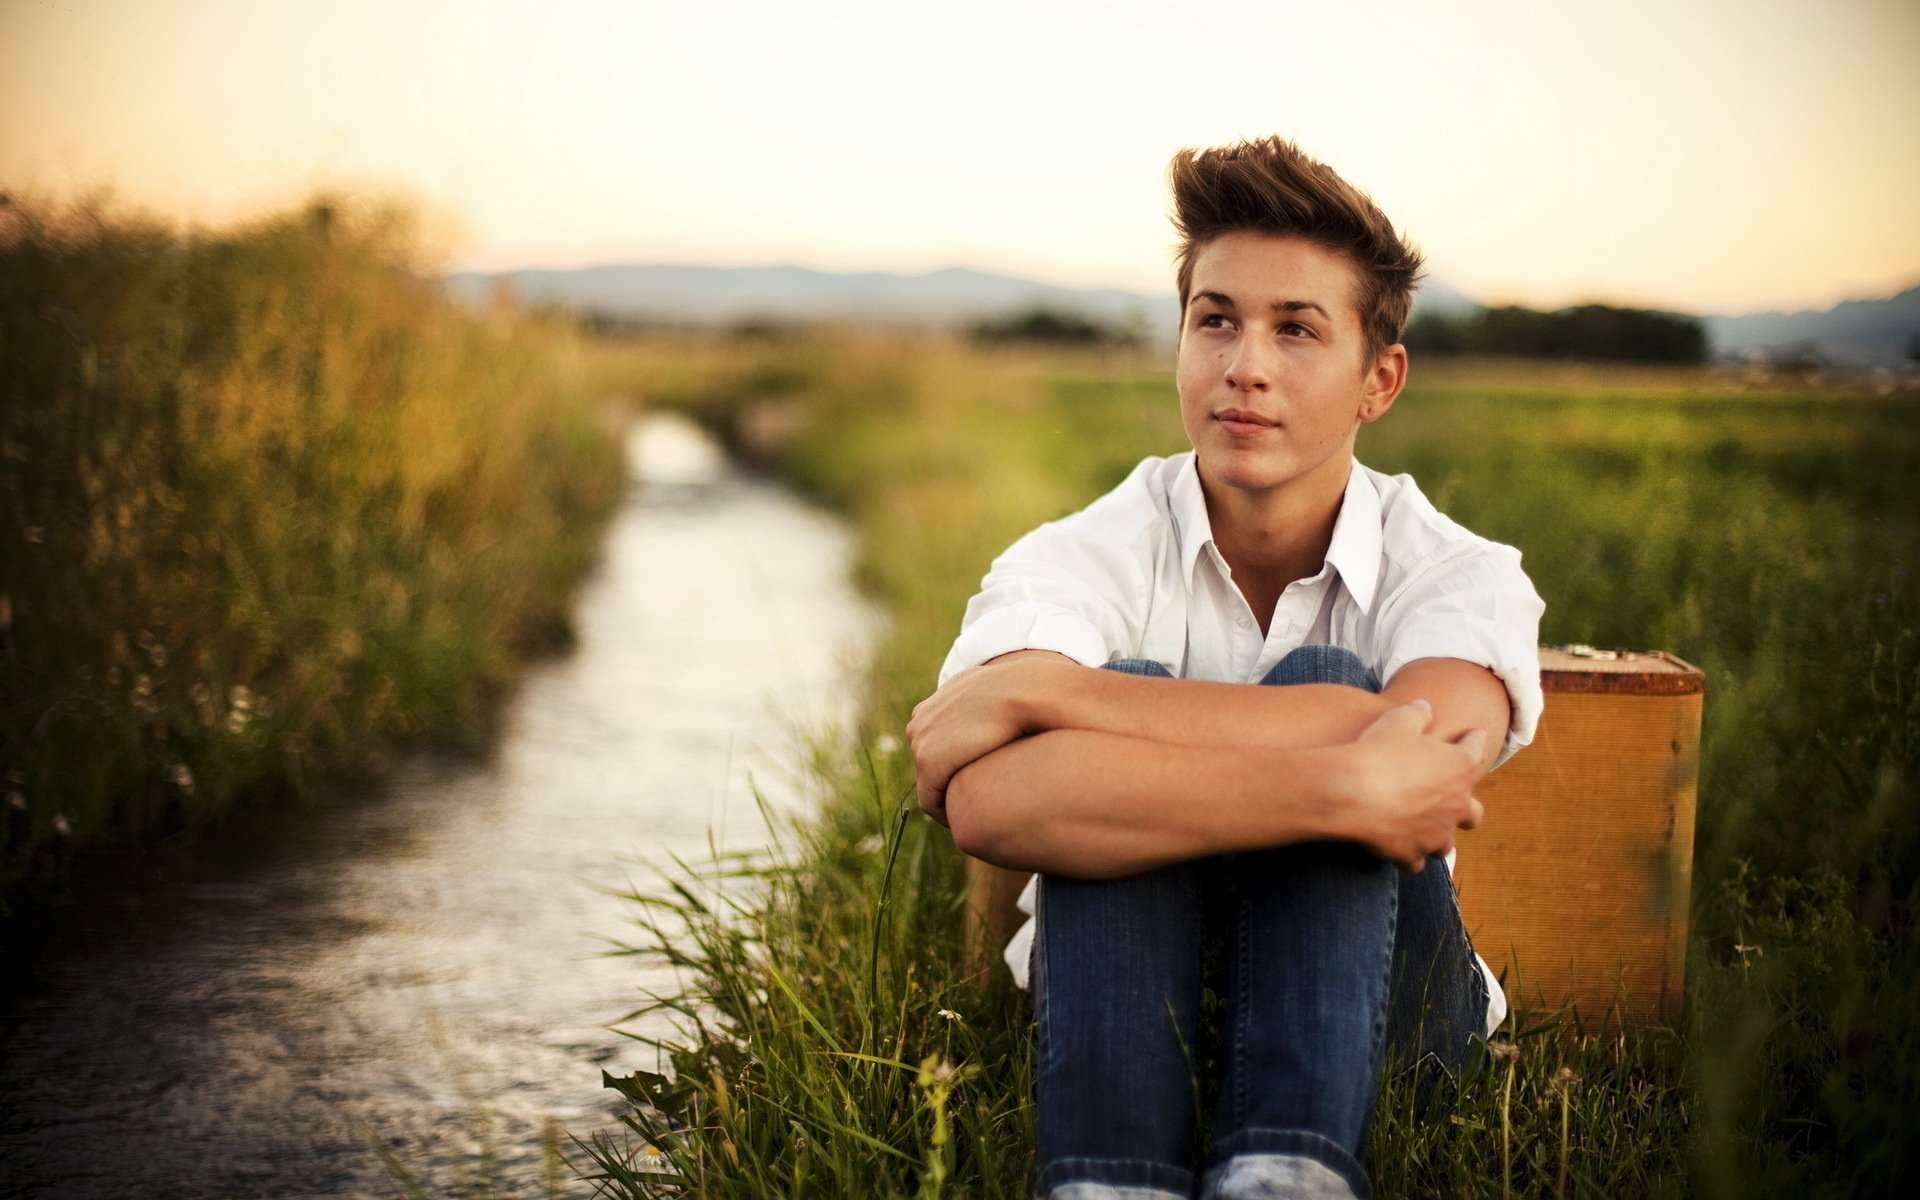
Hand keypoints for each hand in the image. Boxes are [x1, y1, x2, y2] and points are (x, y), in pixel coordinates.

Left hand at [907, 654, 1071, 824]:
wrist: (1025, 690)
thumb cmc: (1029, 696)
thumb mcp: (1009, 697)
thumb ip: (997, 710)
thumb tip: (1007, 725)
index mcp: (940, 700)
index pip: (939, 743)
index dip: (958, 766)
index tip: (979, 784)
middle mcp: (923, 717)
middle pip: (931, 763)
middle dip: (949, 783)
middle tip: (977, 804)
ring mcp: (921, 739)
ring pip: (929, 783)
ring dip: (949, 799)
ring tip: (976, 815)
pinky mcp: (929, 761)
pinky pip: (931, 801)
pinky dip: (946, 815)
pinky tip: (970, 823)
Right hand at [1336, 699, 1487, 871]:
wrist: (1352, 793)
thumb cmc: (1378, 751)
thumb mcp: (1398, 719)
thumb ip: (1416, 713)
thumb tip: (1424, 707)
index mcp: (1460, 767)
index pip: (1475, 749)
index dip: (1472, 740)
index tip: (1471, 735)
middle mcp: (1456, 805)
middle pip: (1473, 813)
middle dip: (1466, 807)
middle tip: (1451, 798)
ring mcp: (1435, 834)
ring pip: (1446, 844)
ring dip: (1438, 837)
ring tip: (1425, 832)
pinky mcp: (1410, 854)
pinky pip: (1415, 863)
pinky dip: (1409, 856)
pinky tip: (1398, 849)